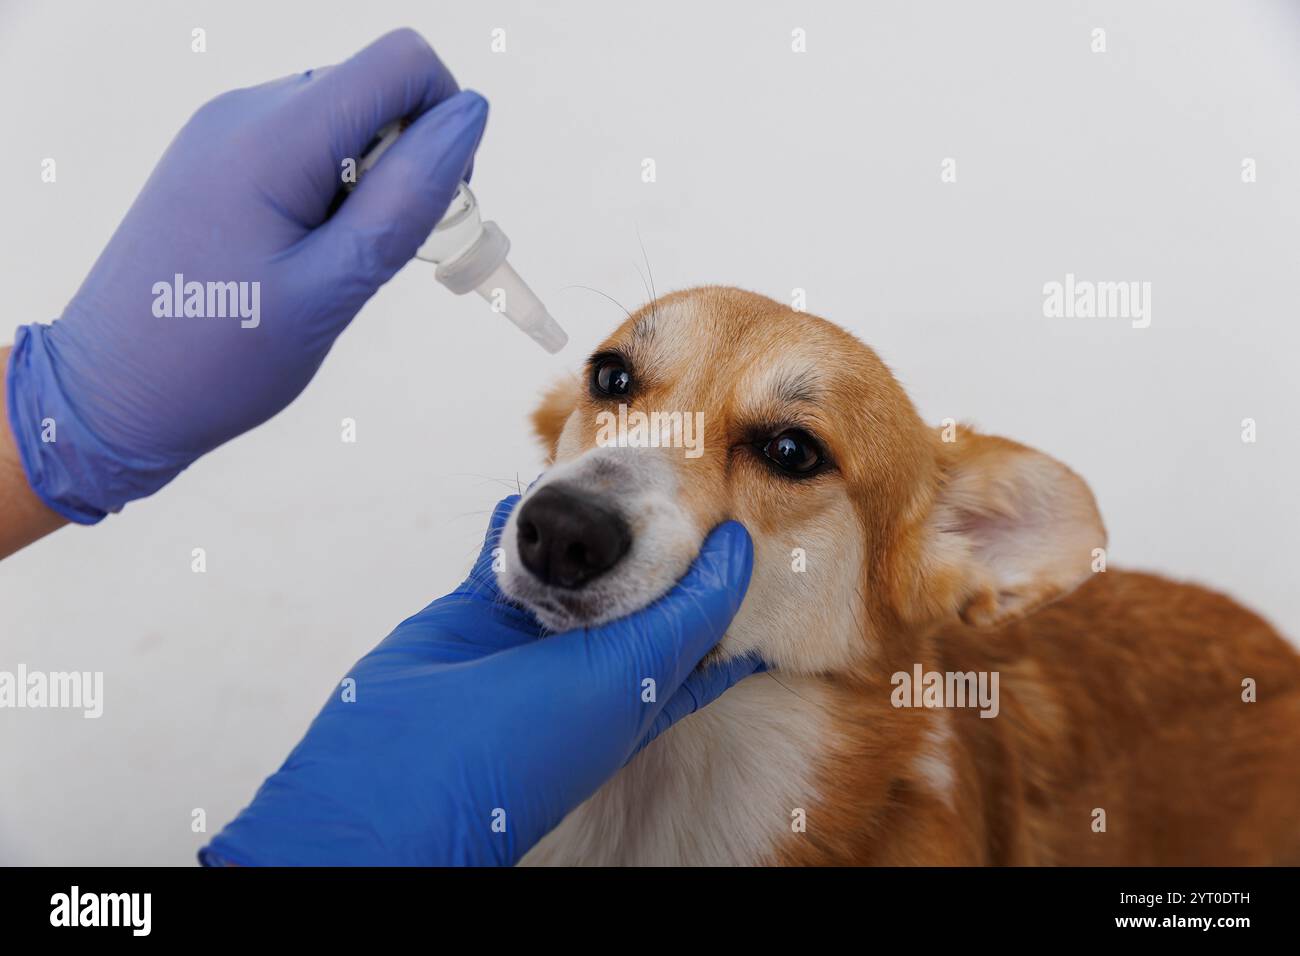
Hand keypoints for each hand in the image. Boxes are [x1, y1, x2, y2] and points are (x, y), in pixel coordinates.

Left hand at [4, 29, 487, 522]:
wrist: (110, 394)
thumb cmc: (218, 357)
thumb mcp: (333, 288)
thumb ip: (406, 199)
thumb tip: (470, 115)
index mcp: (274, 137)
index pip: (401, 64)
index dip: (445, 122)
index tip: (433, 205)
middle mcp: (246, 112)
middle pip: (374, 89)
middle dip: (409, 161)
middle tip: (383, 256)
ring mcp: (225, 131)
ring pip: (344, 120)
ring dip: (371, 182)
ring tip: (339, 266)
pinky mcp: (217, 158)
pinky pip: (305, 145)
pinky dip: (333, 191)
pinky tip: (309, 257)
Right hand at [200, 497, 759, 865]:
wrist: (405, 771)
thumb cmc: (535, 738)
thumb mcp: (638, 673)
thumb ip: (690, 611)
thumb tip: (741, 548)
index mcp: (642, 688)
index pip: (703, 632)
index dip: (726, 584)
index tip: (746, 522)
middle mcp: (591, 662)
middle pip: (635, 588)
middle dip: (652, 539)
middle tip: (671, 472)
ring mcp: (530, 638)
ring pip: (571, 566)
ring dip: (584, 526)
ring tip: (606, 471)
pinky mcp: (476, 616)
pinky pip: (504, 558)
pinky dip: (515, 525)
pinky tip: (529, 491)